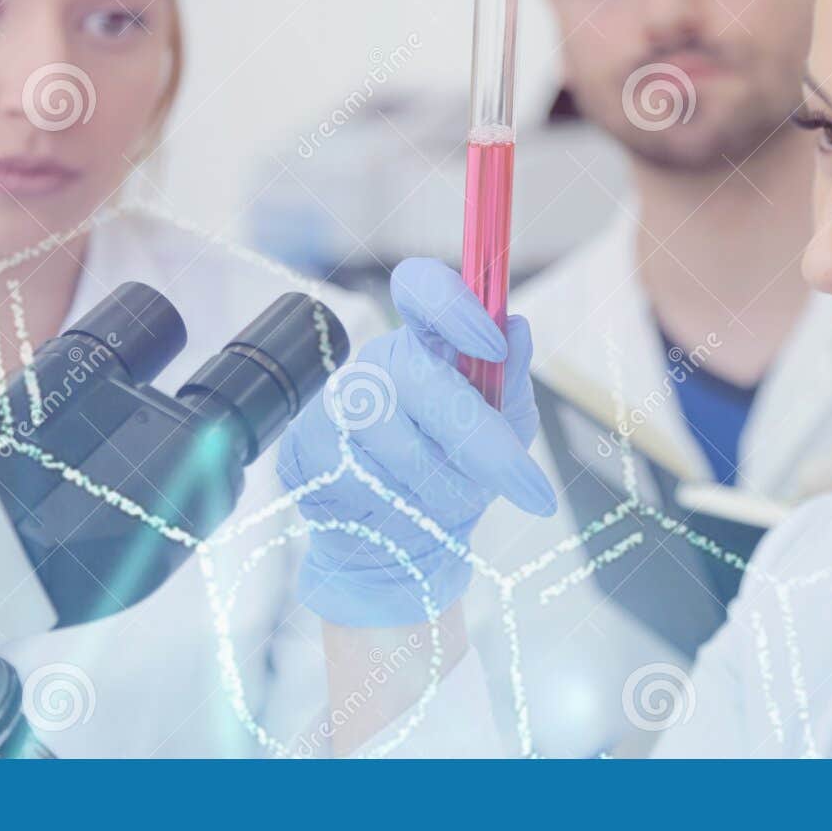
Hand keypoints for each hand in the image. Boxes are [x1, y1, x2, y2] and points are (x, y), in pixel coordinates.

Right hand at [277, 257, 555, 626]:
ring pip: (389, 432)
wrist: (406, 544)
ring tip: (457, 504)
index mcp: (429, 341)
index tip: (493, 348)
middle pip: (418, 376)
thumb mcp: (506, 427)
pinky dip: (395, 501)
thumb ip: (510, 380)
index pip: (423, 287)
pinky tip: (405, 511)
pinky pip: (353, 470)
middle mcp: (381, 360)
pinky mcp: (305, 444)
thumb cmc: (462, 470)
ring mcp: (337, 399)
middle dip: (479, 438)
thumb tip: (517, 327)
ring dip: (439, 480)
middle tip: (527, 485)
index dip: (453, 305)